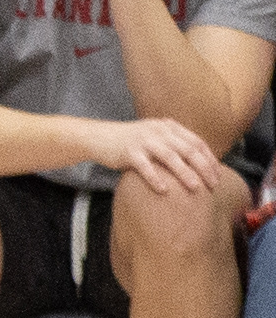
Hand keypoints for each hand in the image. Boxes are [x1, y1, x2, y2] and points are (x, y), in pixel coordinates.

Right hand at [86, 116, 221, 195]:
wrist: (100, 137)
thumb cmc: (131, 142)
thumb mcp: (155, 135)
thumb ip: (174, 143)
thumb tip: (198, 162)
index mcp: (169, 127)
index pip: (197, 142)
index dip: (210, 159)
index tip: (218, 175)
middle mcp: (159, 131)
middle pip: (188, 150)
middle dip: (203, 168)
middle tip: (213, 185)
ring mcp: (143, 141)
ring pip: (170, 157)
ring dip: (185, 173)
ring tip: (195, 188)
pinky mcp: (128, 152)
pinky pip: (145, 167)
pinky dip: (156, 178)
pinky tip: (164, 190)